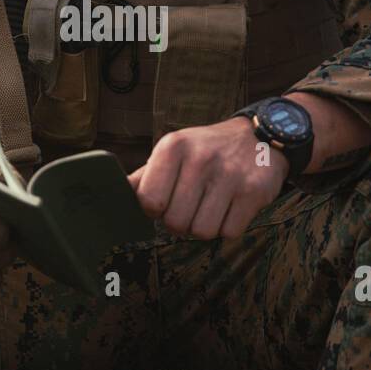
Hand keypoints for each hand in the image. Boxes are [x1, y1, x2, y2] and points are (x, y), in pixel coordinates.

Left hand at [127, 118, 287, 239]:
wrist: (259, 137)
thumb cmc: (206, 150)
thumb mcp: (173, 151)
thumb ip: (144, 177)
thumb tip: (111, 195)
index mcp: (172, 147)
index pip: (149, 201)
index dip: (156, 210)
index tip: (167, 201)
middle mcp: (199, 158)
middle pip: (176, 223)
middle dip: (182, 222)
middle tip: (192, 206)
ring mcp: (229, 174)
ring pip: (202, 232)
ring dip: (205, 227)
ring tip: (212, 206)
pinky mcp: (254, 191)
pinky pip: (230, 232)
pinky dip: (229, 227)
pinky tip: (231, 206)